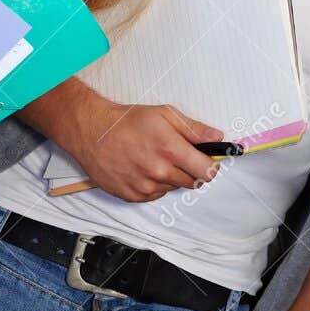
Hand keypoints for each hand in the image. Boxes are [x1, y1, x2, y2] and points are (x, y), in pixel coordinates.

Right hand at [62, 95, 223, 202]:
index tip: (207, 160)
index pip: (207, 171)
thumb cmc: (127, 121)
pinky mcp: (132, 195)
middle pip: (193, 182)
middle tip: (177, 155)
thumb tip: (217, 137)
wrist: (92, 132)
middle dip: (191, 170)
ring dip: (171, 177)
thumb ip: (195, 129)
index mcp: (170, 150)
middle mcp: (159, 172)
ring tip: (155, 159)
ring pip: (174, 188)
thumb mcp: (166, 115)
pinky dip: (155, 184)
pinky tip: (143, 168)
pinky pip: (156, 195)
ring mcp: (145, 186)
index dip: (211, 165)